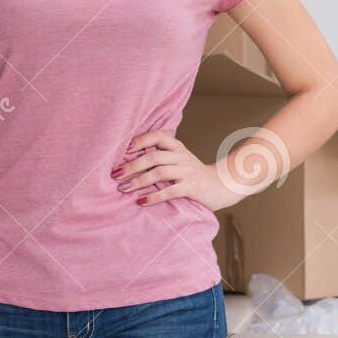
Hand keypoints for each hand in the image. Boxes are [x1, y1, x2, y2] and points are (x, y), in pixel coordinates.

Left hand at [114, 129, 268, 211]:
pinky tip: (141, 201)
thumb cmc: (193, 174)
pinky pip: (170, 191)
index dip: (140, 140)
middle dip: (132, 165)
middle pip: (153, 156)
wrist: (222, 185)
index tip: (123, 149)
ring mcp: (188, 172)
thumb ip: (161, 157)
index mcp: (178, 148)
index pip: (158, 136)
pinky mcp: (192, 188)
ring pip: (159, 172)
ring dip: (139, 181)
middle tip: (115, 174)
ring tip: (123, 188)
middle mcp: (182, 157)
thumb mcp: (179, 160)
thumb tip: (129, 159)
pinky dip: (153, 196)